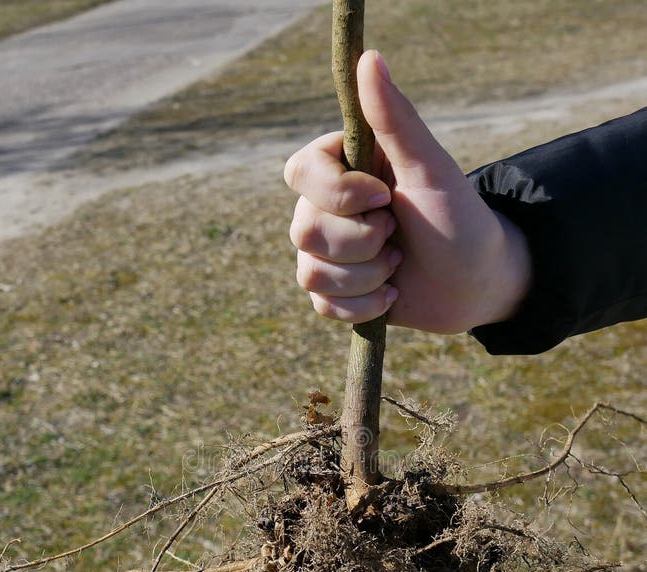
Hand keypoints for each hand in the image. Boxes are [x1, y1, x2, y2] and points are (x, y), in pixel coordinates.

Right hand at [284, 50, 531, 332]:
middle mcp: (327, 208)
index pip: (299, 173)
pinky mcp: (336, 293)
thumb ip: (395, 120)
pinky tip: (393, 294)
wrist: (478, 281)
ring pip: (310, 273)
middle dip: (362, 242)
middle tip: (399, 236)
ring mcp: (329, 253)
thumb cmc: (459, 218)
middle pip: (303, 230)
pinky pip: (322, 306)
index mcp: (344, 169)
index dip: (337, 193)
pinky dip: (364, 306)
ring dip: (367, 277)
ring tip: (400, 266)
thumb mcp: (430, 168)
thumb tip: (370, 58)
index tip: (384, 196)